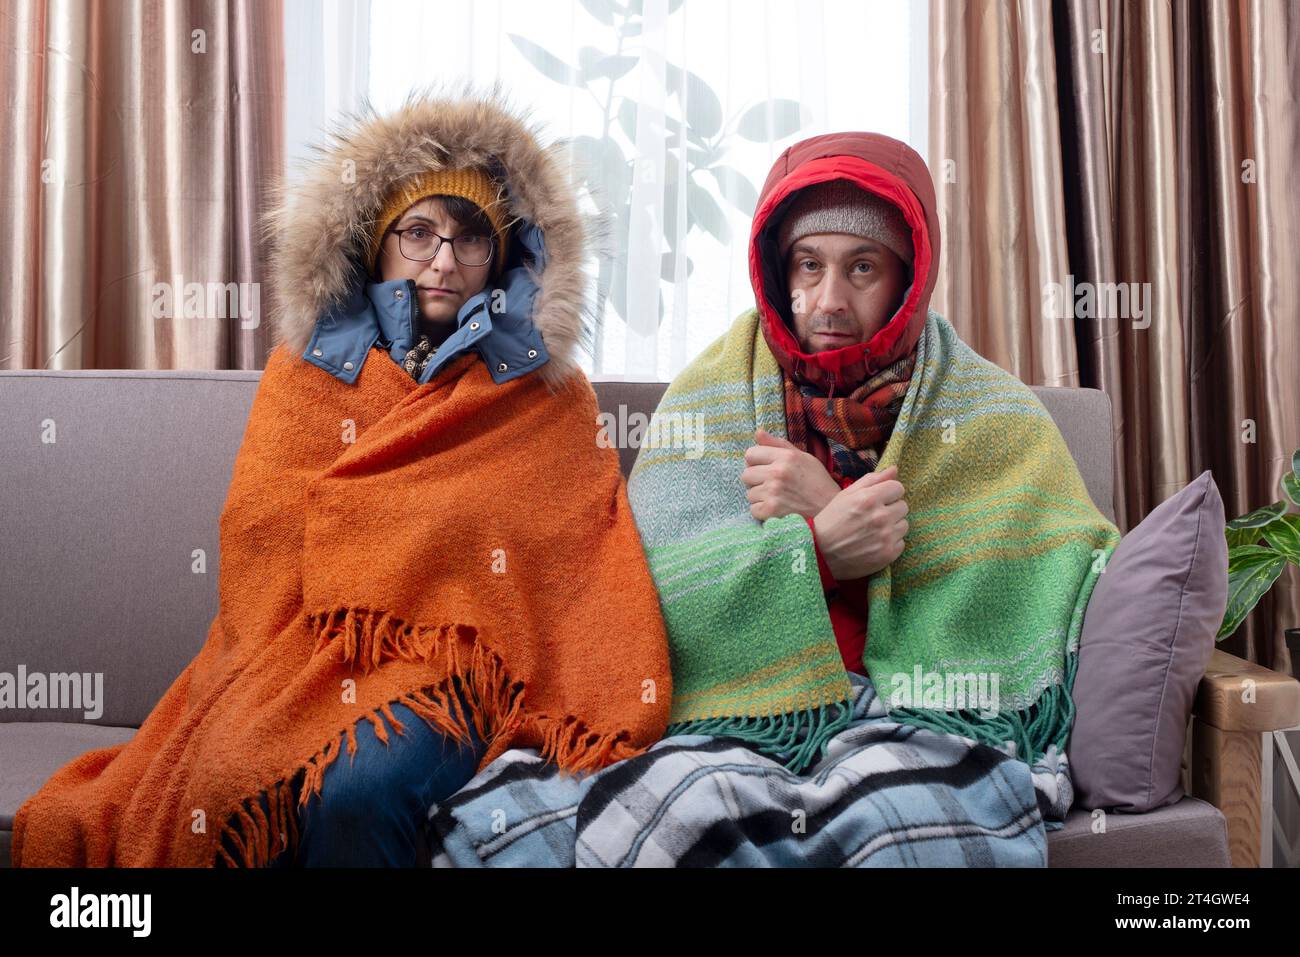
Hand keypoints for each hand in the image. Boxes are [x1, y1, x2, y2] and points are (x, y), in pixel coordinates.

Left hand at [741, 429, 841, 520]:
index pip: (750, 454)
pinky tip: (777, 509)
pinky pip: (753, 509)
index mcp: (785, 457)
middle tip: (773, 486)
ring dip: (760, 497)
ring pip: (750, 493)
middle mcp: (777, 472)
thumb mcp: (803, 458)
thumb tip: (758, 432)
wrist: (830, 510)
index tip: (765, 469)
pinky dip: (763, 512)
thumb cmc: (817, 483)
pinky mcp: (772, 510)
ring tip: (778, 498)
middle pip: (746, 474)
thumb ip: (778, 444)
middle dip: (756, 480)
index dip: (756, 462)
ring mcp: (773, 492)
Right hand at [810, 465, 908, 579]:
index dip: (887, 493)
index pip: (898, 488)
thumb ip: (872, 480)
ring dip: (892, 526)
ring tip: (873, 531)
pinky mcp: (888, 554)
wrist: (820, 554)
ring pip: (904, 524)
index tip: (877, 500)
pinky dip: (890, 543)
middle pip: (903, 506)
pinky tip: (874, 543)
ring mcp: (885, 537)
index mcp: (869, 499)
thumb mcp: (846, 495)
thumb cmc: (831, 521)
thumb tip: (894, 469)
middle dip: (890, 509)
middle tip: (873, 517)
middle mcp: (880, 517)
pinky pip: (901, 543)